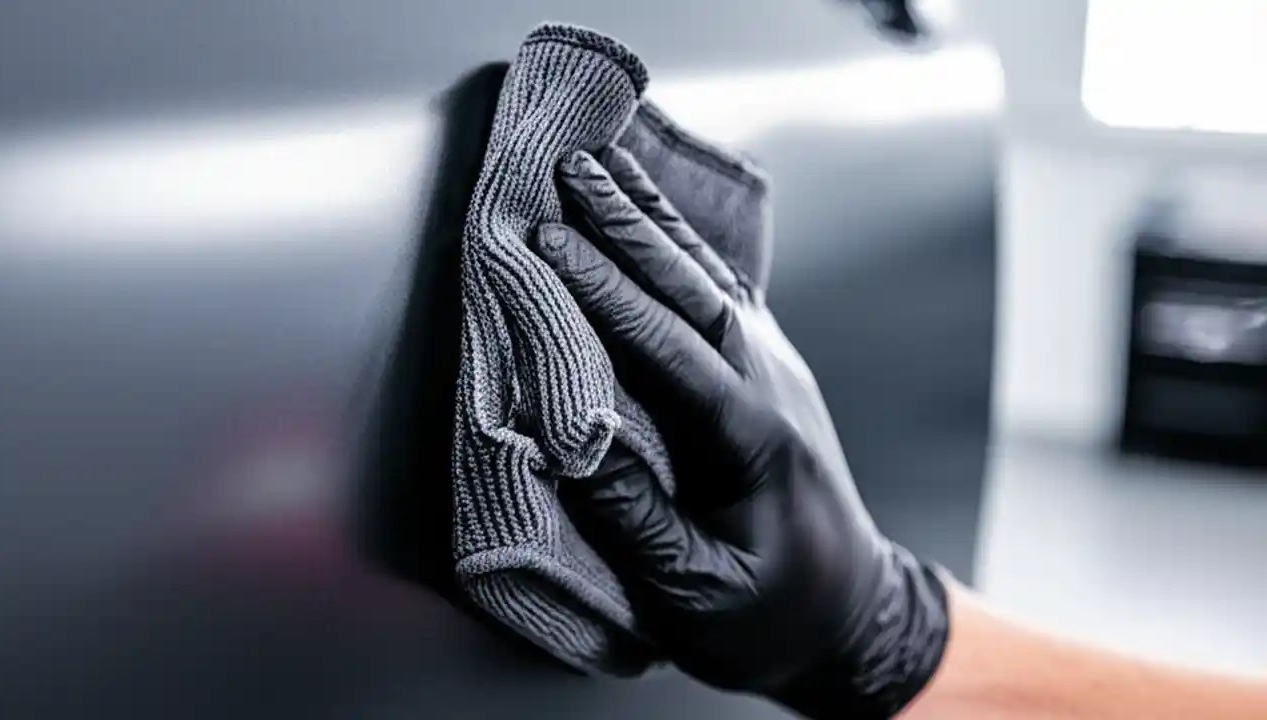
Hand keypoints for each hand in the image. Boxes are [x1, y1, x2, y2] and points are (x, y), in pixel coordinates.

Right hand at [535, 147, 949, 717]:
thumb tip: (571, 441)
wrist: (850, 614)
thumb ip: (635, 517)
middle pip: (693, 289)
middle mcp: (770, 386)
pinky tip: (655, 220)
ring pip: (710, 279)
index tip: (549, 243)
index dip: (606, 292)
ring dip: (655, 220)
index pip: (670, 346)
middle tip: (573, 168)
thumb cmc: (769, 615)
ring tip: (607, 166)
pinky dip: (682, 248)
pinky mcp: (771, 373)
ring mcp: (777, 372)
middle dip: (628, 225)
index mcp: (751, 438)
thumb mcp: (696, 592)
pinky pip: (722, 293)